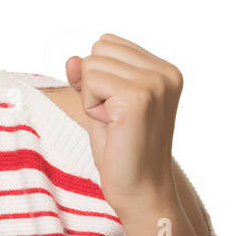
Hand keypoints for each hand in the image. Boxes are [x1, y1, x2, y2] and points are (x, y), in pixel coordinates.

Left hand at [65, 34, 182, 218]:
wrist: (140, 192)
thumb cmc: (122, 153)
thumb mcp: (103, 107)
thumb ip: (89, 79)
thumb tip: (70, 58)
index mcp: (165, 70)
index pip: (109, 43)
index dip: (100, 78)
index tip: (118, 110)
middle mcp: (165, 72)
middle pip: (99, 48)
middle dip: (95, 86)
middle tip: (115, 120)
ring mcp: (154, 83)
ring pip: (91, 64)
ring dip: (92, 98)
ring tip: (115, 125)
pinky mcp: (138, 97)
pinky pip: (90, 81)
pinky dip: (91, 107)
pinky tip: (112, 127)